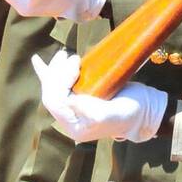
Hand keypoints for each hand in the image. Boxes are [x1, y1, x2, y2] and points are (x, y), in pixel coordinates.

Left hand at [33, 48, 166, 143]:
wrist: (145, 110)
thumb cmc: (131, 113)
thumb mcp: (113, 113)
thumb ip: (93, 111)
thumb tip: (71, 101)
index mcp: (75, 126)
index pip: (55, 102)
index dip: (60, 81)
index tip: (76, 65)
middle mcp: (70, 118)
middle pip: (51, 93)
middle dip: (57, 74)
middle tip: (72, 58)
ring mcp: (73, 106)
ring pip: (53, 86)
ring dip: (54, 69)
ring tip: (63, 54)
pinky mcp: (79, 95)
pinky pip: (58, 83)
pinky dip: (46, 71)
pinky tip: (36, 60)